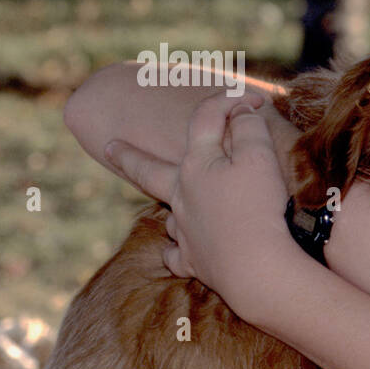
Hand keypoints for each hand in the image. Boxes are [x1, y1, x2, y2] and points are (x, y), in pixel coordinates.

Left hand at [106, 92, 298, 319]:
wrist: (256, 268)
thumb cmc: (259, 209)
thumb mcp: (261, 158)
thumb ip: (248, 129)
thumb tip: (240, 114)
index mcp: (197, 164)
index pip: (206, 120)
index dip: (229, 102)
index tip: (253, 100)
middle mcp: (181, 196)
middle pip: (147, 171)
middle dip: (128, 156)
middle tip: (108, 147)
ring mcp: (185, 231)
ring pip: (167, 215)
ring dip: (169, 209)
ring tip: (168, 208)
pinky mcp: (195, 262)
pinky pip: (177, 256)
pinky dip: (178, 251)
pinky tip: (180, 249)